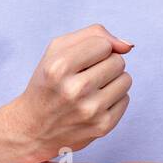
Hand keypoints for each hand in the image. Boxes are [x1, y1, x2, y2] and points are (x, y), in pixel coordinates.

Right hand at [9, 24, 133, 161]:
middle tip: (85, 76)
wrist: (34, 128)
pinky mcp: (102, 127)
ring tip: (91, 89)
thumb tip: (128, 46)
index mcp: (59, 67)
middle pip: (118, 61)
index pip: (103, 44)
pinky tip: (94, 104)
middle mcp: (74, 90)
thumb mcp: (57, 50)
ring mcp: (90, 110)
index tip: (80, 61)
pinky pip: (126, 99)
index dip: (95, 49)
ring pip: (126, 79)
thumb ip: (94, 34)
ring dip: (112, 81)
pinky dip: (114, 99)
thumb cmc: (48, 82)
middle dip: (105, 64)